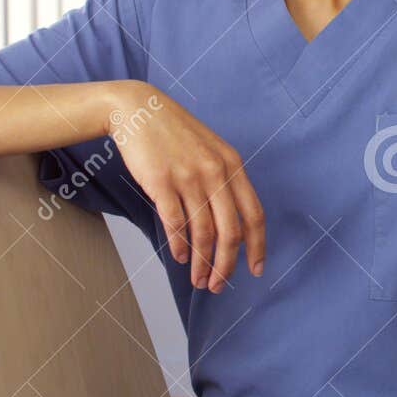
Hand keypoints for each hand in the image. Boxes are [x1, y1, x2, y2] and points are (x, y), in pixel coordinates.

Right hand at [103, 81, 265, 292]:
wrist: (139, 110)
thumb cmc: (174, 134)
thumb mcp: (210, 151)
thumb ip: (223, 180)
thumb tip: (230, 222)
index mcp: (232, 165)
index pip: (254, 214)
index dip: (258, 246)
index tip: (256, 269)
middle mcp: (216, 172)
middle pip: (230, 232)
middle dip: (226, 265)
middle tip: (219, 285)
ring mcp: (189, 177)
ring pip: (203, 233)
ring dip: (202, 263)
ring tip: (198, 280)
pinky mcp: (162, 182)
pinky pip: (176, 223)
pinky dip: (180, 246)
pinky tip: (180, 257)